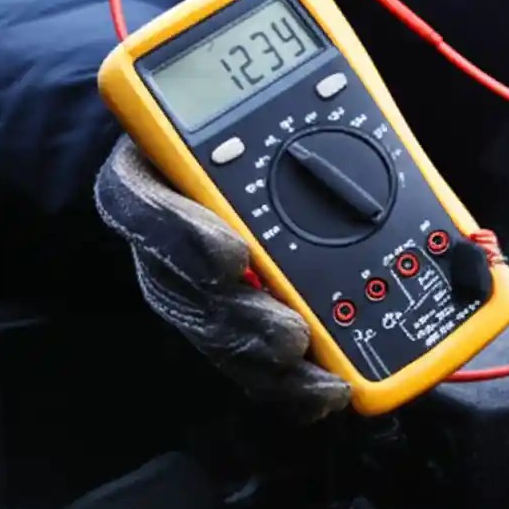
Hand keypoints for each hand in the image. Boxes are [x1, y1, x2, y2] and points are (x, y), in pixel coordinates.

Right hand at [94, 136, 350, 421]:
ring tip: (319, 382)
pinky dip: (287, 386)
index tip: (233, 258)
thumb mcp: (244, 112)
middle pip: (184, 293)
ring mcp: (187, 286)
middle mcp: (161, 240)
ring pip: (216, 335)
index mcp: (148, 175)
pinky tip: (323, 396)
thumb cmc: (227, 134)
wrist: (190, 161)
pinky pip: (245, 361)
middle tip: (291, 338)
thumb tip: (366, 131)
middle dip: (243, 320)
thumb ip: (286, 119)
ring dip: (268, 365)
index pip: (142, 205)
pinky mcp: (220, 322)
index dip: (185, 238)